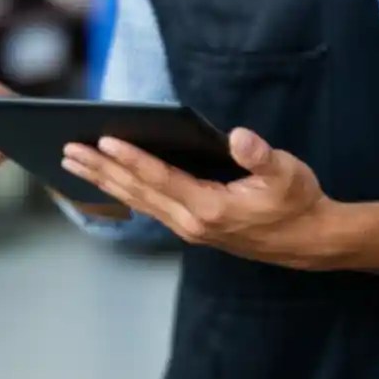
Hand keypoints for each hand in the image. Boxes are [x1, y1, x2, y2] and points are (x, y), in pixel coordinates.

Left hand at [61, 128, 337, 268]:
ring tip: (73, 162)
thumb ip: (260, 156)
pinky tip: (104, 179)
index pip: (160, 178)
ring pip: (136, 200)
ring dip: (103, 180)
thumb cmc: (297, 202)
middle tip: (68, 150)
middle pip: (136, 190)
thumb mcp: (288, 173)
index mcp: (210, 208)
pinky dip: (121, 191)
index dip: (131, 158)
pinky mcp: (188, 227)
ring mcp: (186, 227)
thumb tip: (237, 137)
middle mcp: (191, 221)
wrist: (310, 241)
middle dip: (100, 168)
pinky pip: (146, 206)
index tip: (103, 140)